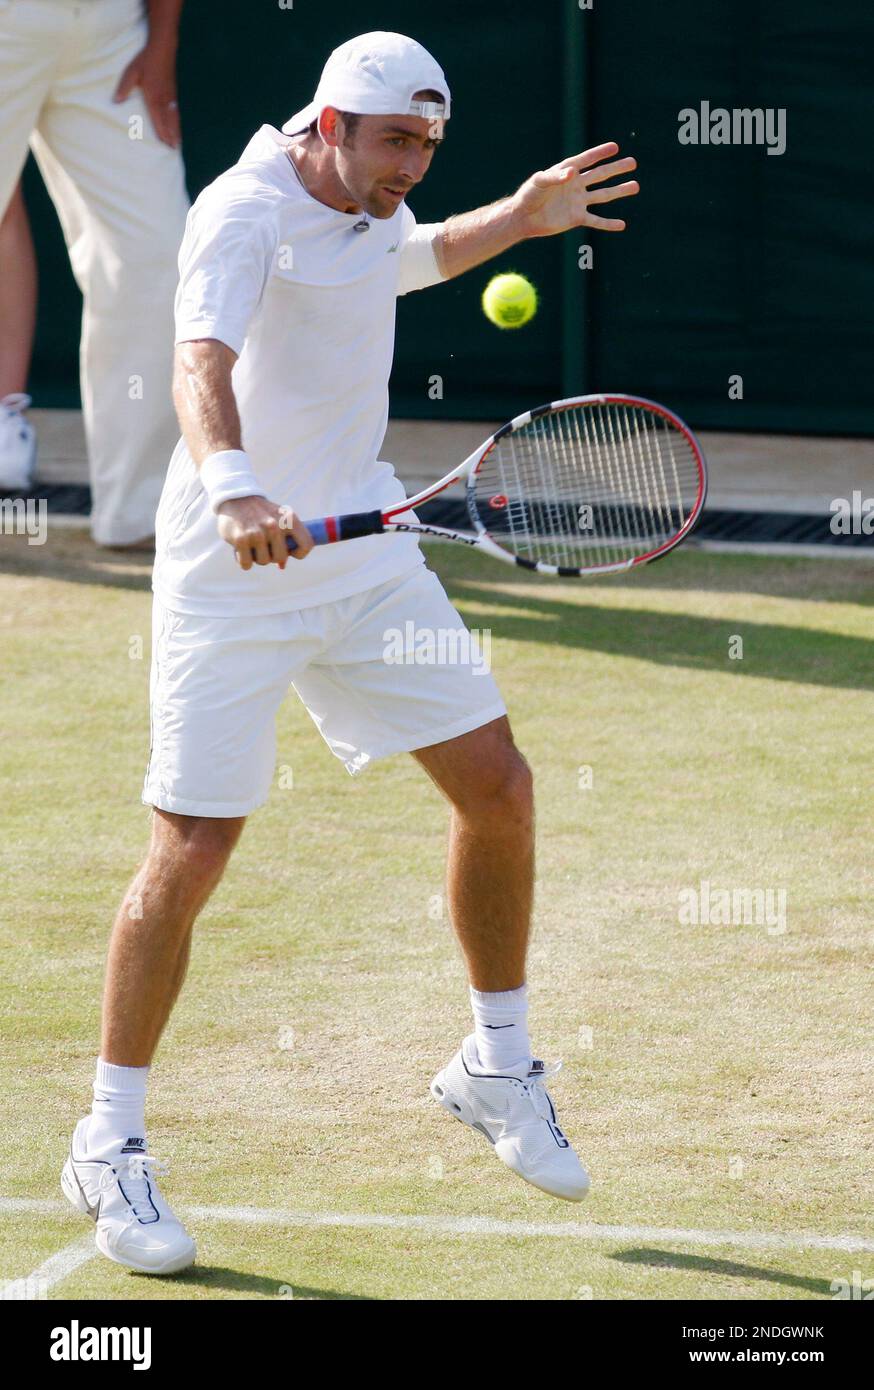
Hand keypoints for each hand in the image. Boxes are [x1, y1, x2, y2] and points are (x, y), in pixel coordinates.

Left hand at [113, 42, 180, 147]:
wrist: (163, 48)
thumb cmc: (146, 60)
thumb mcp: (131, 72)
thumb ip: (124, 87)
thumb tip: (116, 101)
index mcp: (153, 95)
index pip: (157, 117)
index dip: (161, 130)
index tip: (164, 142)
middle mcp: (164, 98)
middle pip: (168, 120)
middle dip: (171, 135)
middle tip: (173, 148)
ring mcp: (171, 96)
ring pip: (175, 117)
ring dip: (177, 130)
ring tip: (178, 142)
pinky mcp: (175, 92)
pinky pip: (178, 110)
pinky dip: (180, 121)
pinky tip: (181, 127)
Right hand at [216, 497, 312, 569]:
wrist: (234, 498)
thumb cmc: (260, 512)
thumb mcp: (278, 518)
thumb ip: (285, 539)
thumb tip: (282, 566)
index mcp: (289, 518)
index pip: (306, 545)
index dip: (299, 553)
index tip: (290, 552)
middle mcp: (275, 525)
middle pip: (280, 557)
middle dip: (272, 555)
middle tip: (264, 545)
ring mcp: (257, 533)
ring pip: (263, 562)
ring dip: (256, 557)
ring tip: (251, 543)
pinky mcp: (241, 539)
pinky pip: (246, 564)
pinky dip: (243, 560)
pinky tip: (240, 549)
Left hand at [513, 142, 638, 237]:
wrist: (523, 218)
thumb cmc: (529, 195)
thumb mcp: (540, 181)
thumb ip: (556, 176)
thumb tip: (573, 173)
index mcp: (567, 171)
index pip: (587, 160)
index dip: (600, 153)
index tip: (615, 147)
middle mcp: (576, 184)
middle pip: (601, 175)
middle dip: (617, 169)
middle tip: (632, 163)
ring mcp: (578, 201)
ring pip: (603, 195)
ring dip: (619, 191)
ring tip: (635, 186)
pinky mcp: (576, 218)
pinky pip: (595, 220)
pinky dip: (608, 223)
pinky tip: (621, 225)